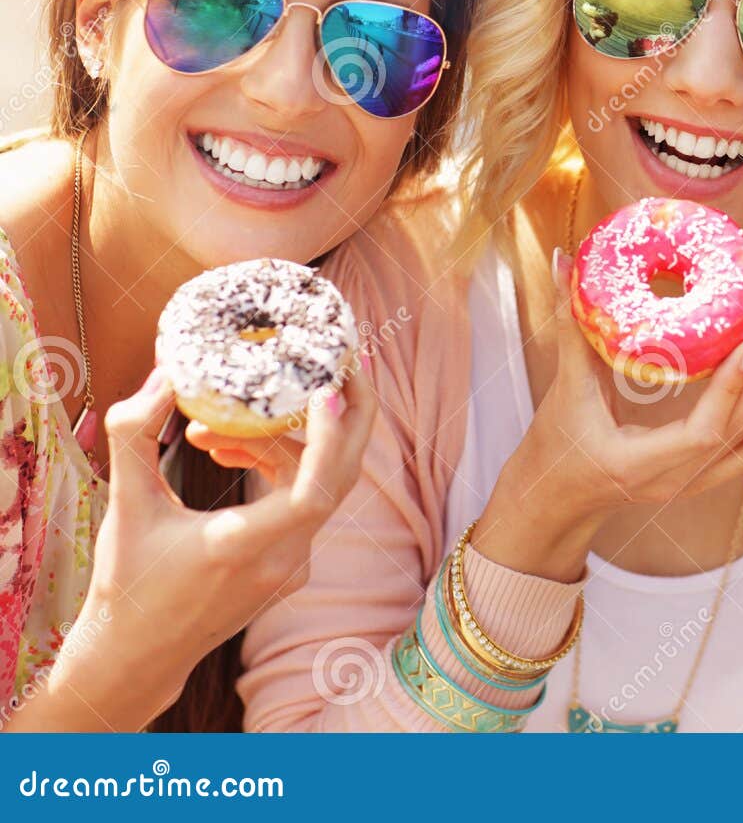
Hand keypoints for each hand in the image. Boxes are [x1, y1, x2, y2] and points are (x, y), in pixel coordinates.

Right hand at [25, 360, 375, 730]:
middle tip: (337, 363)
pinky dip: (274, 468)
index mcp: (242, 548)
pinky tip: (223, 451)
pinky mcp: (292, 563)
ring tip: (209, 431)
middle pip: (339, 478)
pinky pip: (301, 501)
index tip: (327, 391)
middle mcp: (282, 559)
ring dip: (276, 443)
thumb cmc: (127, 581)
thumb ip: (135, 435)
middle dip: (347, 416)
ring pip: (312, 484)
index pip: (313, 493)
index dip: (329, 440)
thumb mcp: (123, 505)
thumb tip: (165, 375)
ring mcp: (294, 565)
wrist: (139, 653)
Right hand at [473, 247, 742, 579]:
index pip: (704, 432)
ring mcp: (693, 485)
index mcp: (638, 464)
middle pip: (742, 432)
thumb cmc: (554, 444)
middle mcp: (675, 481)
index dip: (732, 385)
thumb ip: (569, 325)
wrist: (556, 496)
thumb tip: (565, 259)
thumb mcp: (564, 386)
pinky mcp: (704, 478)